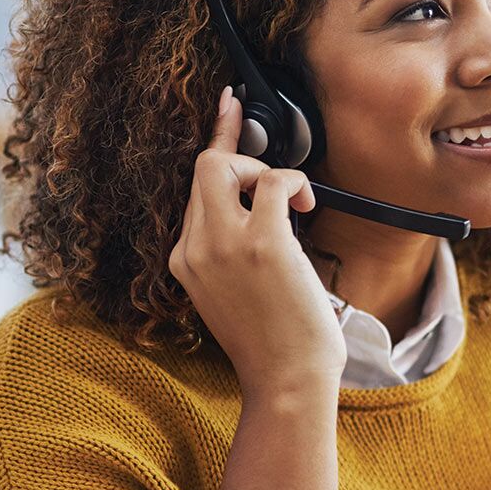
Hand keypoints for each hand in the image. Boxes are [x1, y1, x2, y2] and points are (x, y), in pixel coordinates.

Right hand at [168, 86, 345, 394]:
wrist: (286, 382)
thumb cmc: (273, 344)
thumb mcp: (232, 293)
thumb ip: (229, 250)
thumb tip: (260, 204)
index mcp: (184, 260)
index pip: (193, 189)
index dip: (215, 143)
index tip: (228, 108)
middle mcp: (194, 248)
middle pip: (204, 167)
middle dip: (239, 152)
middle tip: (271, 169)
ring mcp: (223, 244)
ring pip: (225, 164)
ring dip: (265, 169)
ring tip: (293, 204)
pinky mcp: (261, 243)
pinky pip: (272, 181)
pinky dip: (293, 182)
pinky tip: (306, 206)